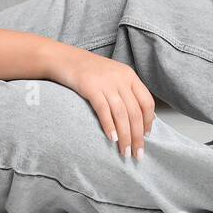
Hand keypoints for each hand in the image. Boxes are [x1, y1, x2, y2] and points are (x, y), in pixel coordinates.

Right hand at [45, 42, 155, 161]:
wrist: (64, 58)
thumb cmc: (89, 71)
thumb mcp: (113, 75)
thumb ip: (126, 92)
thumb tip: (140, 116)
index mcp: (129, 75)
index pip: (147, 102)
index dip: (148, 122)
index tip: (146, 137)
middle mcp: (121, 79)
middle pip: (135, 112)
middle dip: (138, 136)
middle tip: (138, 154)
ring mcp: (106, 83)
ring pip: (122, 114)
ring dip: (125, 136)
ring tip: (125, 152)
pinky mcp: (90, 87)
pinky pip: (104, 110)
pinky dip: (109, 126)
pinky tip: (112, 138)